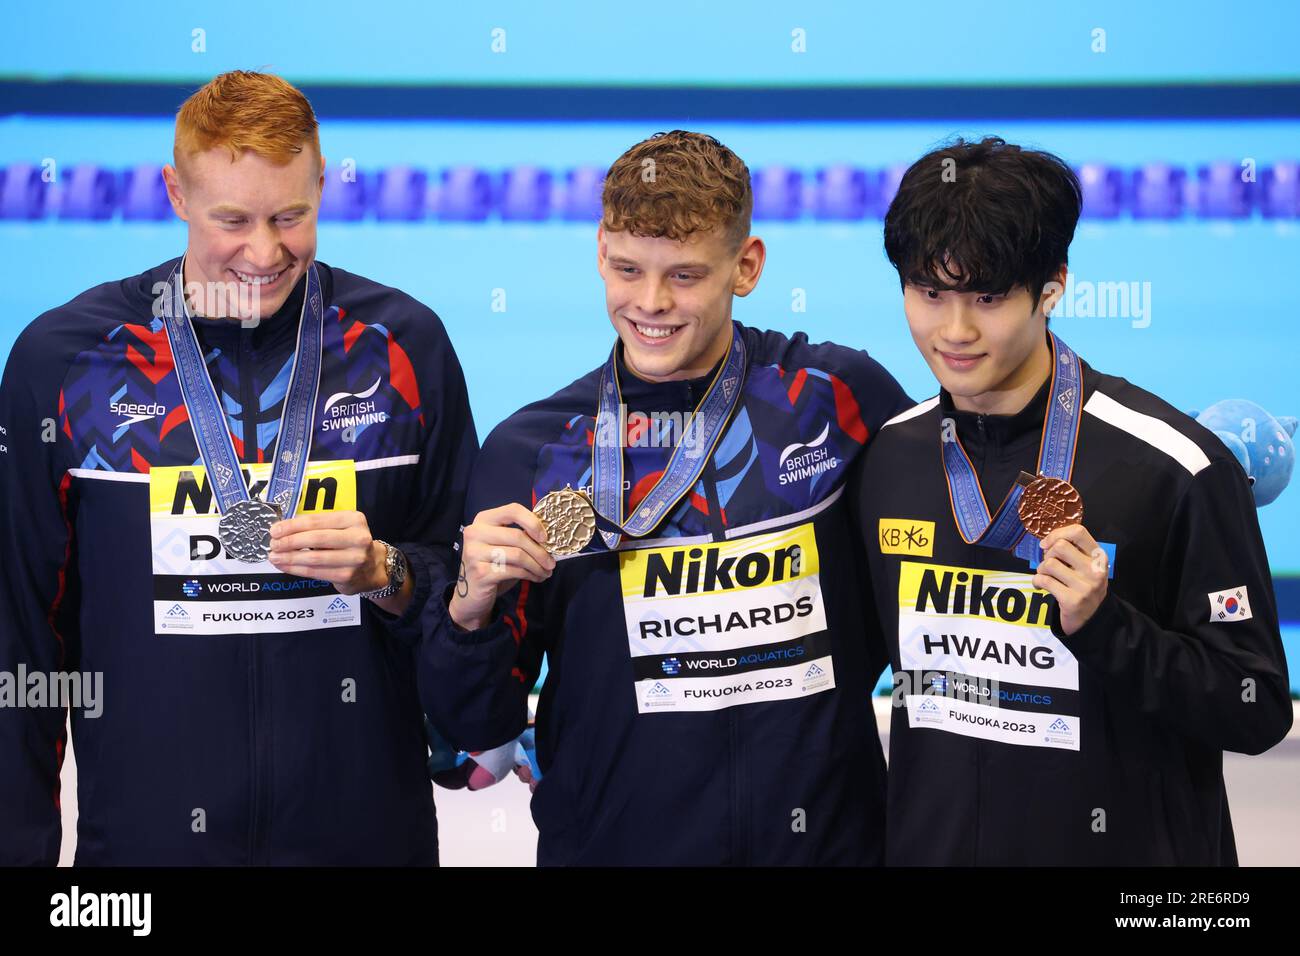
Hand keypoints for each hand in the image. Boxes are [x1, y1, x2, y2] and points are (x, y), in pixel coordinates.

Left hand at [267, 510, 386, 595]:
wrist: (374, 567)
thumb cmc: (350, 544)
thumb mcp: (341, 528)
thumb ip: (319, 526)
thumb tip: (284, 528)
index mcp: (354, 519)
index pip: (318, 520)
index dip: (293, 525)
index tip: (275, 529)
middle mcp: (358, 537)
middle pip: (316, 538)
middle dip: (290, 541)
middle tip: (273, 544)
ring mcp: (354, 558)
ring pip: (314, 558)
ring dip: (290, 558)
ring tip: (274, 557)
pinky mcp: (347, 576)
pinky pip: (316, 572)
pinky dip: (296, 569)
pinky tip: (285, 566)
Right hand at [449, 503, 554, 630]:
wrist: (472, 593)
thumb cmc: (492, 565)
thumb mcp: (504, 546)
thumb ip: (520, 537)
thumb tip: (549, 540)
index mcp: (484, 519)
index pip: (513, 510)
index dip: (533, 522)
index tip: (545, 537)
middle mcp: (476, 532)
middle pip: (517, 536)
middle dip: (540, 551)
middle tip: (551, 562)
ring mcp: (475, 552)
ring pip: (518, 555)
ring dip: (537, 565)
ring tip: (545, 572)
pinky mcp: (480, 572)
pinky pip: (514, 570)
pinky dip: (530, 575)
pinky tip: (536, 578)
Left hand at [1031, 523, 1108, 635]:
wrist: (1091, 617)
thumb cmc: (1084, 584)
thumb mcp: (1087, 564)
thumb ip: (1073, 549)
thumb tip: (1045, 542)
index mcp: (1099, 557)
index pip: (1078, 532)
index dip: (1057, 534)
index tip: (1047, 543)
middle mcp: (1095, 570)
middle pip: (1060, 546)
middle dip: (1047, 554)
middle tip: (1049, 564)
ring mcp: (1085, 586)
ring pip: (1049, 564)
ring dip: (1041, 569)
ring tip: (1046, 576)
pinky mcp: (1072, 600)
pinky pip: (1044, 581)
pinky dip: (1037, 581)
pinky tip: (1041, 585)